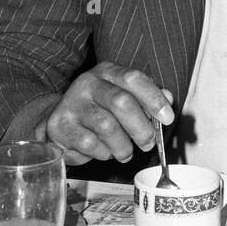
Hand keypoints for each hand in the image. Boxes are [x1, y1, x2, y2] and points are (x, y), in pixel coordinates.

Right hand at [37, 63, 174, 166]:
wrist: (59, 118)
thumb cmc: (98, 109)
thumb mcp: (122, 97)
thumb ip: (145, 97)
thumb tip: (167, 98)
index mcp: (106, 72)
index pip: (133, 78)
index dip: (153, 98)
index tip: (167, 117)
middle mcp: (88, 84)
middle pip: (121, 102)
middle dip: (141, 127)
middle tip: (148, 142)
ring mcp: (72, 104)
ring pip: (107, 127)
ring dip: (123, 145)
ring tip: (125, 152)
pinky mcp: (61, 126)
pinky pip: (90, 144)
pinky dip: (104, 153)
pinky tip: (106, 151)